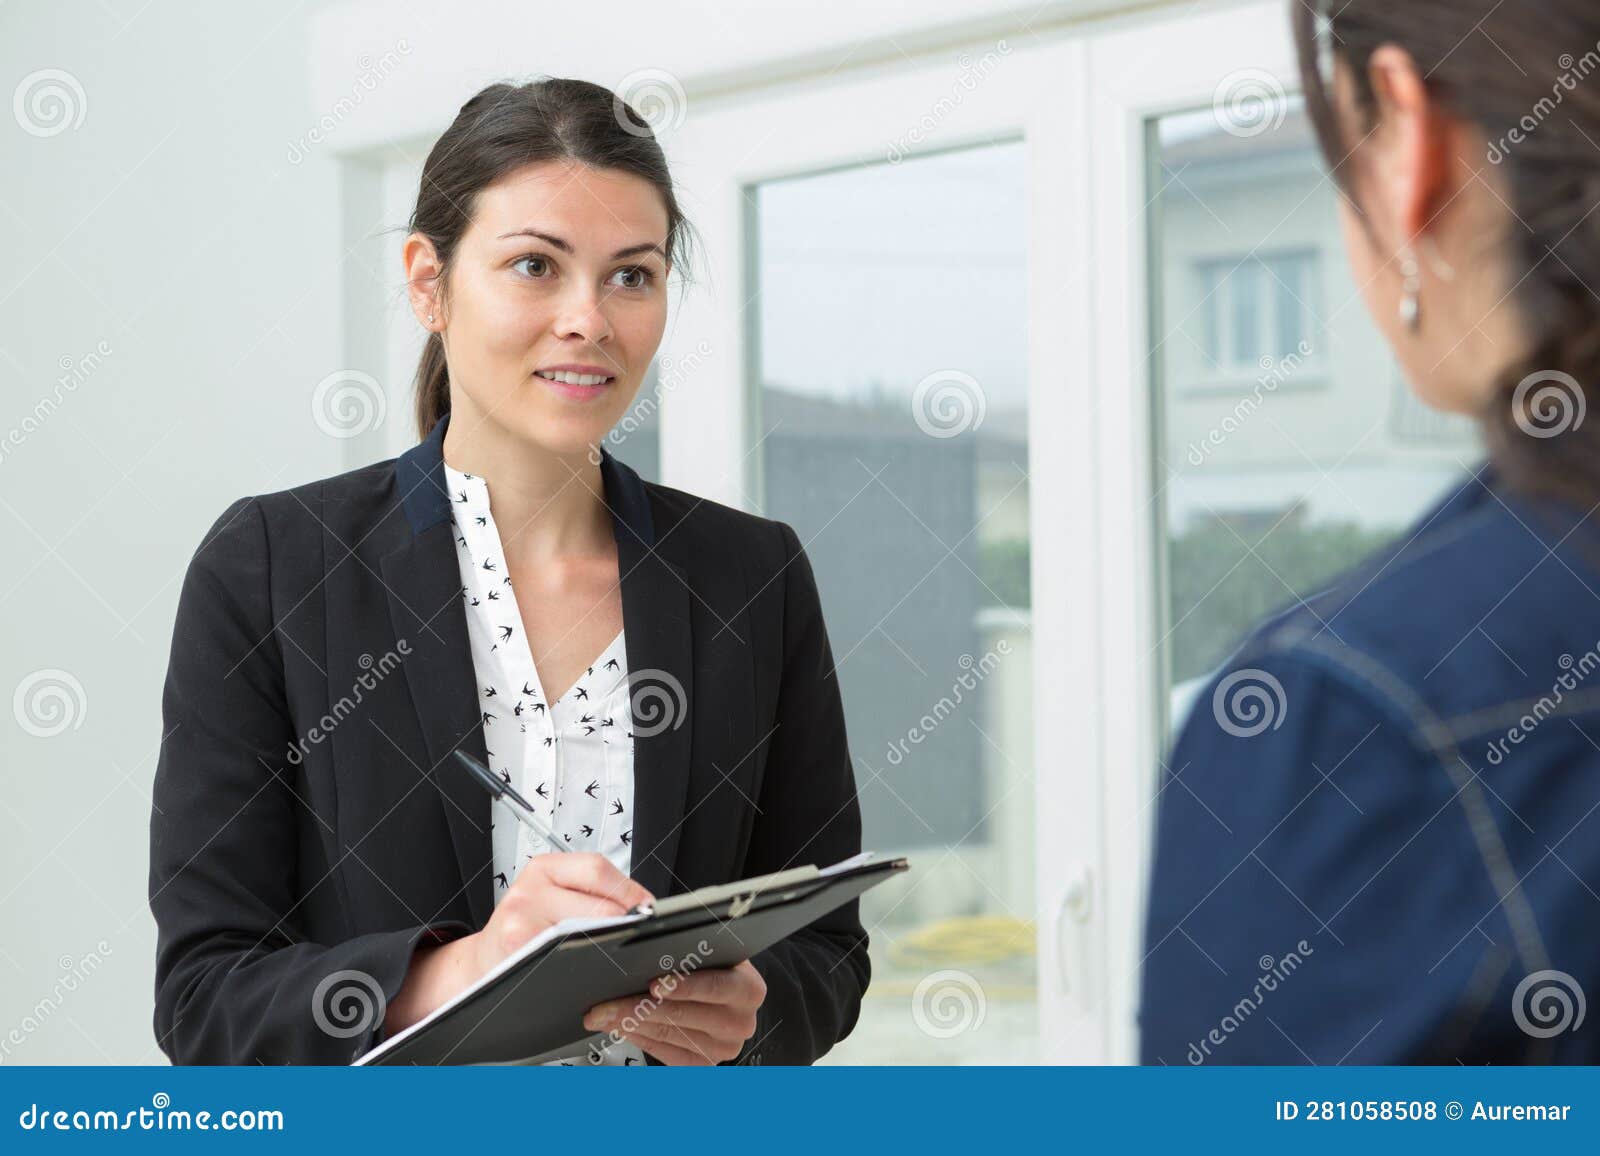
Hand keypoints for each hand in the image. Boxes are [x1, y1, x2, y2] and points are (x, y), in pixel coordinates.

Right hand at [469, 852, 652, 977]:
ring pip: (586, 929)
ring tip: (610, 950)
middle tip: (632, 936)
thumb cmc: (526, 929)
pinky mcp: (518, 944)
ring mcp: (521, 915)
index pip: (598, 869)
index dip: (629, 891)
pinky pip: (564, 953)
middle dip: (623, 923)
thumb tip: (642, 906)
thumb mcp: (552, 897)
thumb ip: (590, 894)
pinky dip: (582, 961)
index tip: (646, 908)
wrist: (485, 960)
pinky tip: (585, 964)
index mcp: (544, 868)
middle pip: (598, 903)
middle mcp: (530, 887)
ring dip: (605, 944)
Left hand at [583, 959, 767, 1064]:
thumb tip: (644, 939)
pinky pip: (665, 1052)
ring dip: (630, 1023)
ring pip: (669, 1034)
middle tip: (607, 1003)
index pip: (716, 986)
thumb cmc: (715, 967)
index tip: (653, 984)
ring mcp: (723, 1047)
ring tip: (604, 1013)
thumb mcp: (712, 950)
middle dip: (638, 1006)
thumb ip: (689, 946)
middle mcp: (741, 1022)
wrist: (727, 996)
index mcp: (749, 989)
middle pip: (683, 1014)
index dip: (683, 986)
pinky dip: (639, 1037)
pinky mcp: (704, 1064)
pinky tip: (621, 1026)